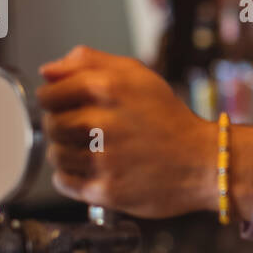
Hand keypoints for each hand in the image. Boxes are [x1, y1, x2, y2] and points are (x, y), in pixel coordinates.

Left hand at [37, 45, 252, 219]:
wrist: (205, 162)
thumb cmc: (170, 118)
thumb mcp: (136, 75)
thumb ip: (88, 62)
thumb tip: (47, 72)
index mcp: (106, 87)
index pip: (48, 94)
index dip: (53, 100)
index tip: (65, 106)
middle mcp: (102, 122)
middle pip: (50, 125)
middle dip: (62, 127)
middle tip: (85, 131)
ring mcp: (104, 159)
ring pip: (56, 155)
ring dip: (67, 153)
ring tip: (92, 151)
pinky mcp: (107, 190)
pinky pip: (64, 182)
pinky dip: (71, 177)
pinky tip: (93, 169)